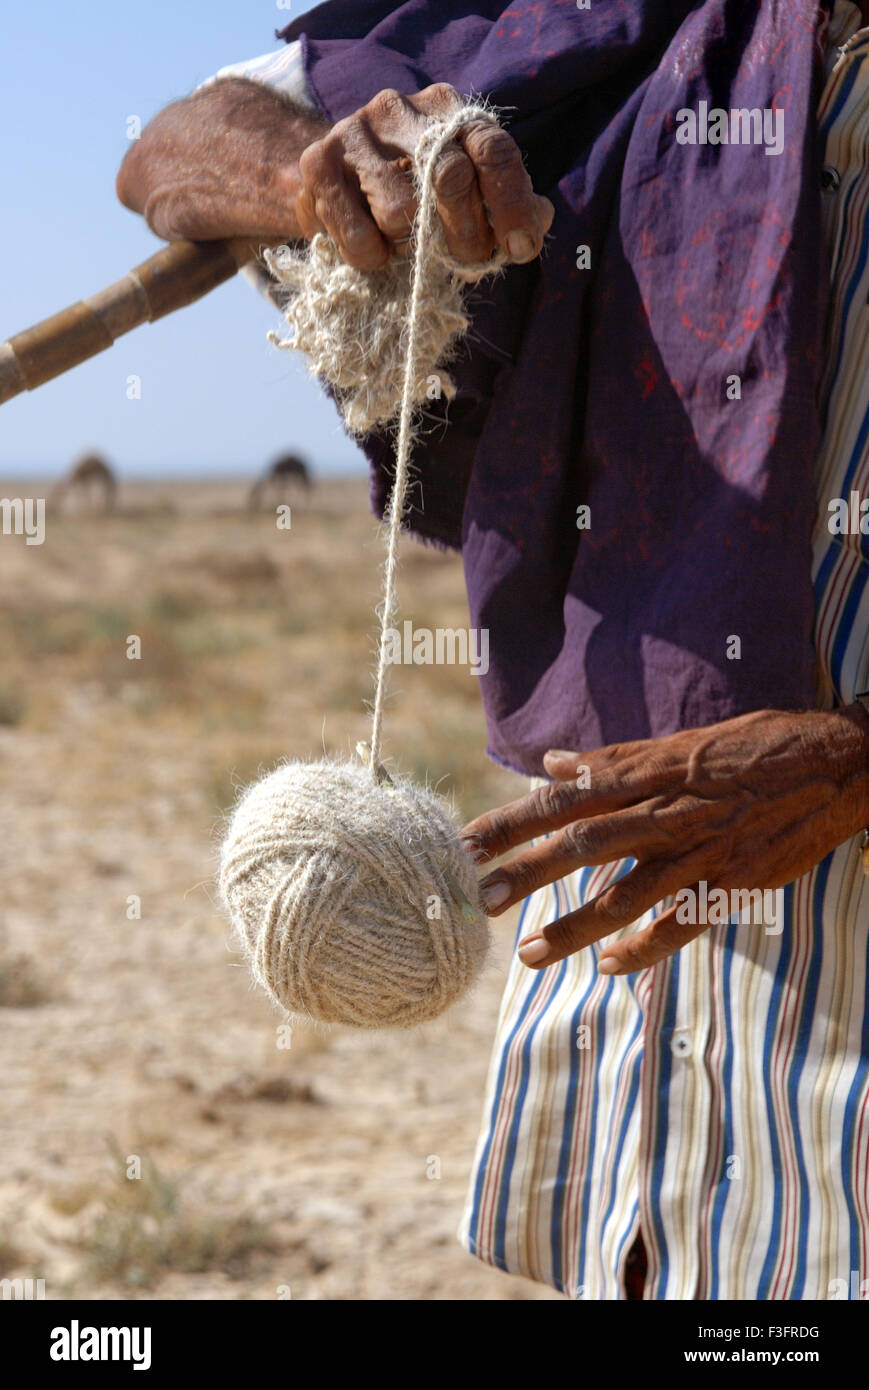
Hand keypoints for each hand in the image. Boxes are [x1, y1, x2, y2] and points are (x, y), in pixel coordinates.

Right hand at [295, 83, 553, 268]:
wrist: (326, 182)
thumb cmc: (408, 192)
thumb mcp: (462, 192)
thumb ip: (503, 202)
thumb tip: (538, 221)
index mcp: (447, 110)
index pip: (493, 148)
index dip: (512, 203)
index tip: (520, 248)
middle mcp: (402, 109)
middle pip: (452, 177)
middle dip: (468, 235)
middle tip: (466, 261)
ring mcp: (356, 131)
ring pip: (402, 213)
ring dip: (411, 249)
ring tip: (403, 244)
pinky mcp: (320, 163)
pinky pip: (361, 236)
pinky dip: (374, 259)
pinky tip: (373, 248)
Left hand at [462, 707, 868, 975]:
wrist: (839, 763)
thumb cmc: (755, 747)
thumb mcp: (682, 740)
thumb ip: (615, 759)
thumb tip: (553, 765)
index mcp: (650, 769)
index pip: (564, 795)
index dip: (511, 820)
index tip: (464, 842)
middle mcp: (669, 808)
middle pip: (583, 842)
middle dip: (526, 871)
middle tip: (478, 899)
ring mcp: (702, 849)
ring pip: (626, 893)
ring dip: (574, 925)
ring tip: (527, 953)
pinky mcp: (735, 882)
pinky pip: (682, 924)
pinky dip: (646, 947)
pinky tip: (612, 968)